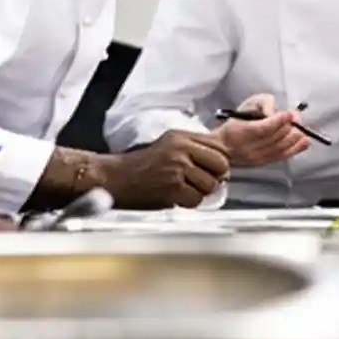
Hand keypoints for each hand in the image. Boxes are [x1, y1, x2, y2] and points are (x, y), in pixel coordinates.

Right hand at [102, 130, 229, 208]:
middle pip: (221, 165)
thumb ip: (195, 149)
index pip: (220, 147)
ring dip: (199, 192)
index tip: (212, 169)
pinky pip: (196, 199)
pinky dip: (188, 203)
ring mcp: (177, 167)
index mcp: (182, 136)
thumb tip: (223, 160)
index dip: (219, 162)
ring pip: (210, 185)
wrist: (115, 178)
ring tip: (182, 189)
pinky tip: (175, 197)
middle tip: (199, 182)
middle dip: (214, 177)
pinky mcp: (172, 187)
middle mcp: (182, 148)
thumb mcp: (169, 146)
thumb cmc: (141, 166)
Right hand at [217, 93, 307, 166]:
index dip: (279, 120)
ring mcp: (258, 157)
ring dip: (294, 135)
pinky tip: (304, 140)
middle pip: (276, 137)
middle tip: (296, 117)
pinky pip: (284, 155)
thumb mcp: (246, 106)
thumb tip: (275, 112)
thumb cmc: (236, 123)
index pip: (264, 128)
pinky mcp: (265, 162)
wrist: (223, 147)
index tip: (289, 113)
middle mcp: (250, 147)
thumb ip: (262, 103)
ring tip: (299, 126)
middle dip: (290, 126)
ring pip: (282, 146)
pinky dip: (296, 148)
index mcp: (242, 131)